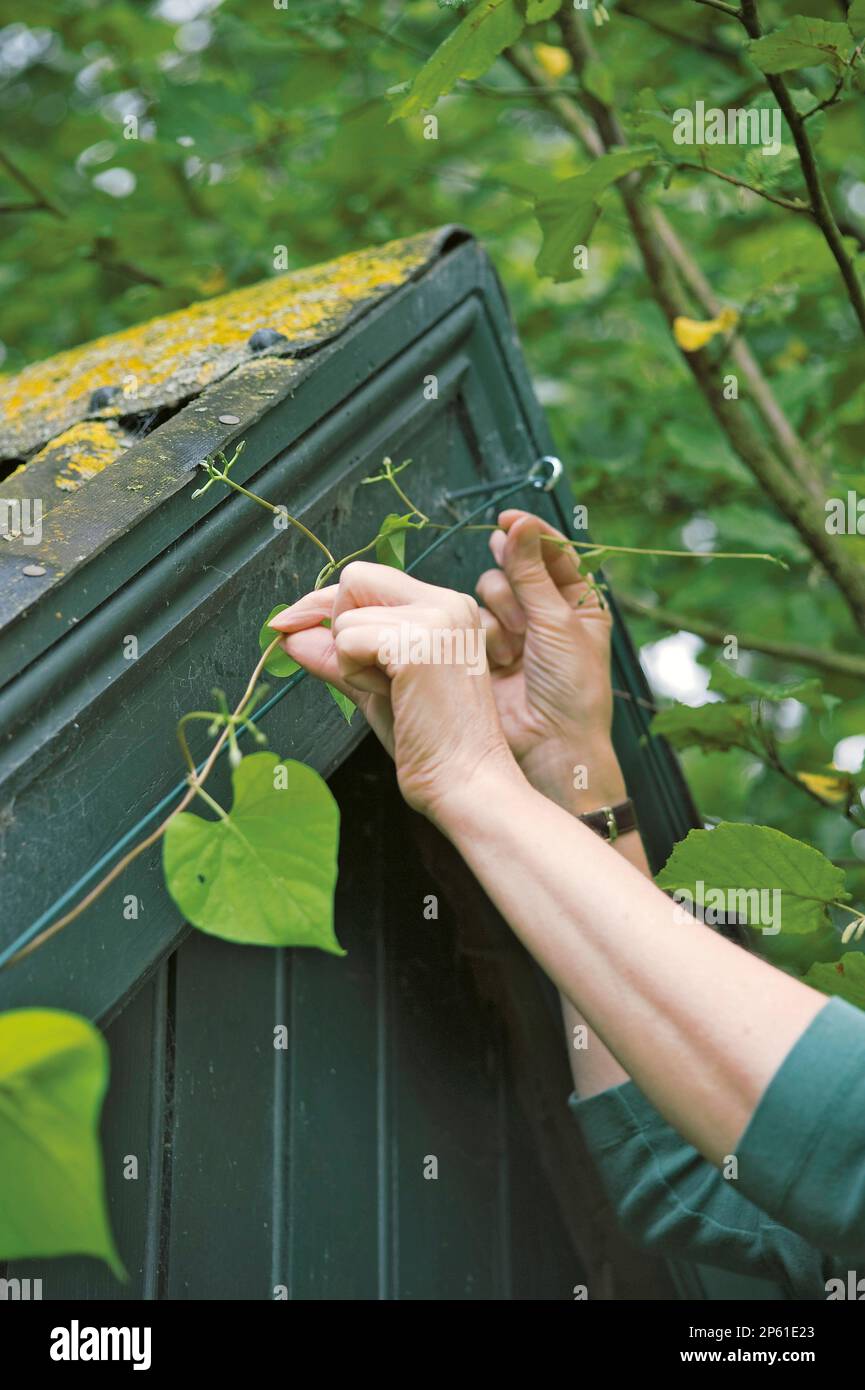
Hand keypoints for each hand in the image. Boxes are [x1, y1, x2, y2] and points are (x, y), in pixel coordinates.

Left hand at [267, 563, 519, 826]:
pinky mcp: (418, 642)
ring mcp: (436, 618)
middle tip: (369, 676)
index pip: (368, 580)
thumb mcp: (376, 688)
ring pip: (346, 616)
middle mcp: (447, 602)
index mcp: (447, 608)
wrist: (465, 783)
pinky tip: (391, 696)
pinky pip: (348, 641)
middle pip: (354, 579)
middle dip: (338, 625)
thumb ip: (338, 656)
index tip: (286, 624)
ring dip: (350, 662)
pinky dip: (354, 673)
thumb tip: (291, 636)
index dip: (322, 603)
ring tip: (393, 694)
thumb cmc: (430, 745)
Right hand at [475, 509, 624, 809]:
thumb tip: (519, 524)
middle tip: (516, 599)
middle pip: (515, 569)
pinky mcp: (485, 653)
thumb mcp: (558, 624)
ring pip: (489, 593)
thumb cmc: (573, 690)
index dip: (530, 533)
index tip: (508, 520)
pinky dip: (484, 636)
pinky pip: (472, 621)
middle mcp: (546, 614)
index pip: (552, 552)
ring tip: (516, 647)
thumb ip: (532, 572)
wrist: (551, 747)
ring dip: (501, 614)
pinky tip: (499, 660)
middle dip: (514, 582)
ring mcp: (514, 633)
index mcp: (579, 603)